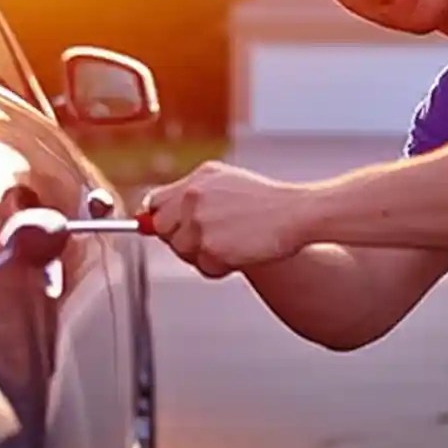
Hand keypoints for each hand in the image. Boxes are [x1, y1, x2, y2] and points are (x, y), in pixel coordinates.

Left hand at [142, 161, 308, 276]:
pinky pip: (203, 268)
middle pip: (163, 230)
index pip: (155, 202)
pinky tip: (240, 252)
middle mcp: (193, 197)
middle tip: (212, 239)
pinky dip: (220, 267)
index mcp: (197, 179)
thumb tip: (151, 220)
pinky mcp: (210, 247)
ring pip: (182, 251)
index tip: (171, 229)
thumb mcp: (227, 183)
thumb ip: (192, 196)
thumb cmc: (268, 203)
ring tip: (232, 243)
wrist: (296, 214)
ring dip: (203, 255)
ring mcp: (200, 222)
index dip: (160, 219)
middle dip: (182, 239)